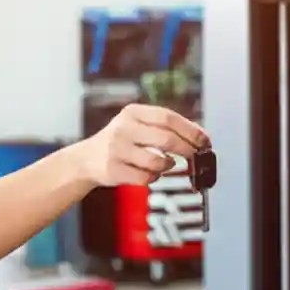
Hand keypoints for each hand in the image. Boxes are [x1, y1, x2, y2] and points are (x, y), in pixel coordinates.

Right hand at [76, 104, 209, 187]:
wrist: (86, 159)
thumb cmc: (119, 140)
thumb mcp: (136, 124)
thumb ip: (164, 127)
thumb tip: (199, 135)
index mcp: (132, 113)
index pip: (168, 117)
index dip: (190, 129)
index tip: (204, 139)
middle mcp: (123, 128)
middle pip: (166, 139)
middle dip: (187, 149)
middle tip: (196, 155)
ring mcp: (117, 149)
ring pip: (157, 161)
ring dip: (168, 165)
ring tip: (167, 163)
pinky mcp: (113, 170)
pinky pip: (145, 177)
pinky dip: (153, 177)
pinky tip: (151, 172)